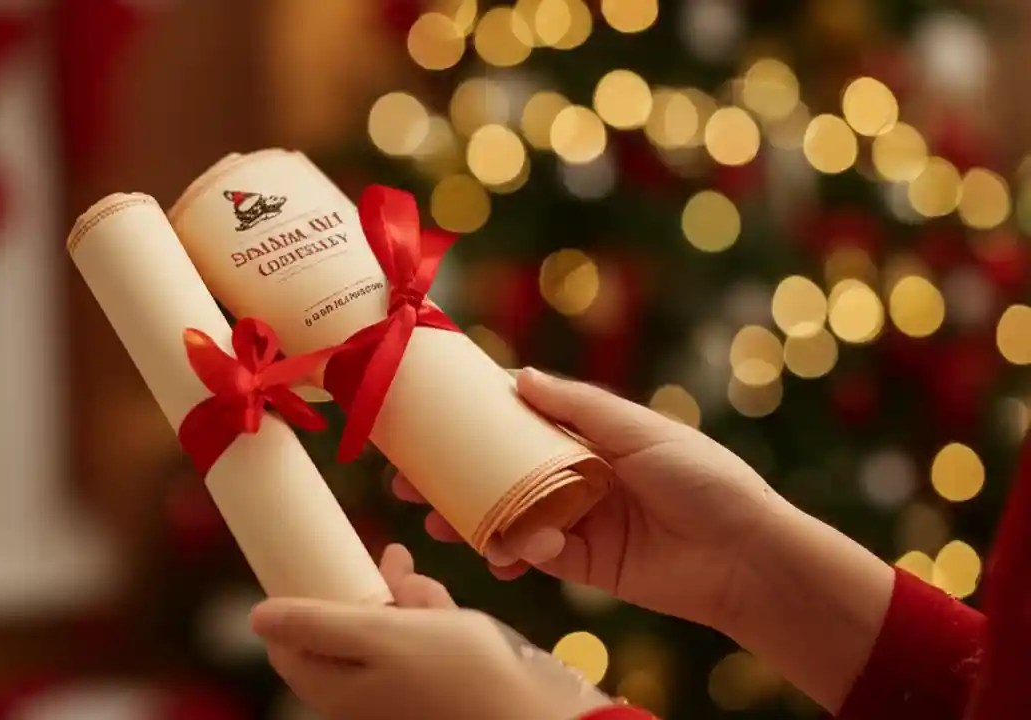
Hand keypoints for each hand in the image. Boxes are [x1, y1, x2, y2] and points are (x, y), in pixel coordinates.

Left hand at [252, 544, 610, 719]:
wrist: (534, 715)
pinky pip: (420, 644)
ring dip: (395, 598)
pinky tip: (434, 598)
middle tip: (367, 558)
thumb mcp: (379, 635)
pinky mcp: (438, 688)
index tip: (299, 561)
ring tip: (408, 572)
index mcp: (338, 690)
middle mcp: (365, 697)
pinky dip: (425, 616)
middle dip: (355, 591)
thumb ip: (316, 624)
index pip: (289, 645)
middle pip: (340, 634)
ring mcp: (403, 694)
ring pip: (384, 634)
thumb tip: (257, 616)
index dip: (291, 602)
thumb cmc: (456, 674)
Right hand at [395, 368, 893, 710]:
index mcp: (585, 431)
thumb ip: (578, 406)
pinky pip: (527, 552)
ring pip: (501, 510)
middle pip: (494, 466)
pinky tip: (504, 556)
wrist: (741, 556)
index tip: (424, 408)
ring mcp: (570, 515)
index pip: (517, 414)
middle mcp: (570, 470)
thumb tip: (517, 374)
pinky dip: (510, 553)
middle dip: (448, 473)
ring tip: (437, 520)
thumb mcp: (639, 428)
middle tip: (403, 478)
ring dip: (467, 516)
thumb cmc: (701, 477)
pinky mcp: (576, 559)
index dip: (471, 411)